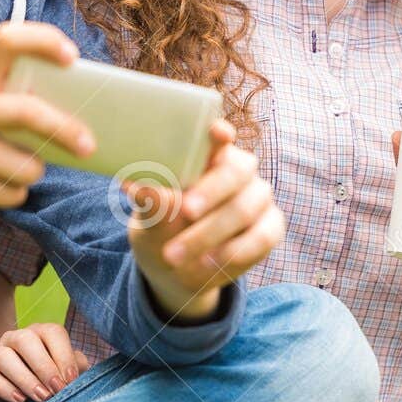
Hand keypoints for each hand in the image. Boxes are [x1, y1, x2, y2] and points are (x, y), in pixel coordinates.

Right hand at [0, 22, 95, 210]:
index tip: (72, 57)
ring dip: (32, 170)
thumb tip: (74, 115)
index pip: (8, 41)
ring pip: (27, 166)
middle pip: (27, 112)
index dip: (44, 42)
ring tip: (14, 163)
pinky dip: (14, 192)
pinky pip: (12, 194)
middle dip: (67, 131)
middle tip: (89, 146)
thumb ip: (8, 92)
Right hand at [0, 322, 91, 401]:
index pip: (52, 332)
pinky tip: (19, 401)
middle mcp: (15, 339)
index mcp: (39, 335)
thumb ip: (76, 369)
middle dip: (45, 366)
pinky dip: (3, 387)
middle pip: (27, 340)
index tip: (71, 381)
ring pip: (5, 356)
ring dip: (25, 377)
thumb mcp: (62, 380)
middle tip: (57, 390)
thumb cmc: (43, 391)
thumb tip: (83, 367)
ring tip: (41, 398)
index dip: (64, 355)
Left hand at [126, 120, 284, 320]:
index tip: (217, 132)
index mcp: (208, 154)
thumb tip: (131, 183)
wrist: (177, 269)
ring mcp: (258, 198)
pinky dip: (233, 254)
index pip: (217, 136)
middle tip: (184, 211)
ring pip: (245, 209)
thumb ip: (151, 201)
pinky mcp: (270, 227)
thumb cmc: (162, 227)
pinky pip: (261, 238)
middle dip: (210, 193)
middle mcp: (239, 170)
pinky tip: (206, 265)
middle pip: (236, 171)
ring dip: (209, 234)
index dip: (220, 133)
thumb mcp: (150, 217)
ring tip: (174, 256)